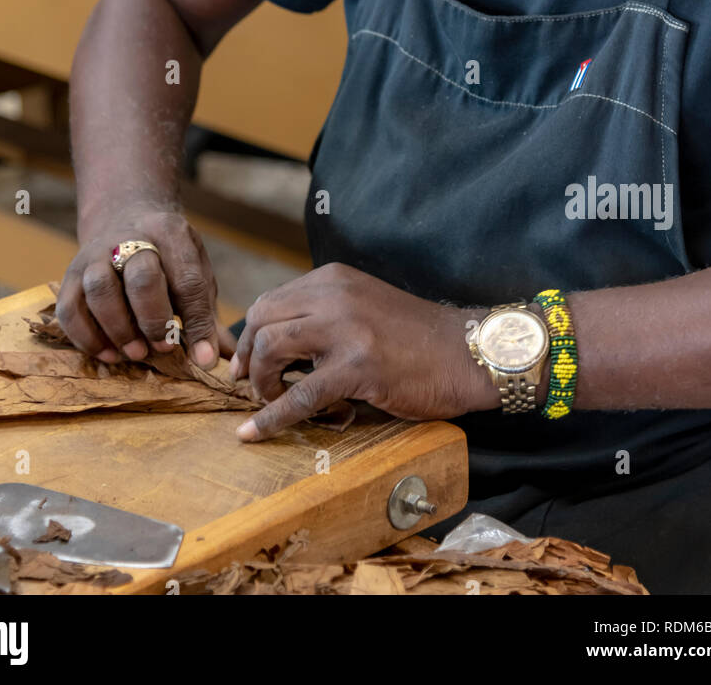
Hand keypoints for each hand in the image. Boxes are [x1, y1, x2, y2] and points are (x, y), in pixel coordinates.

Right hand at [56, 207, 234, 368]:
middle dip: (154, 318)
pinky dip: (86, 336)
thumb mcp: (193, 272)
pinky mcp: (71, 273)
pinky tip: (107, 354)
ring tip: (135, 353)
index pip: (187, 278)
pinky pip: (70, 307)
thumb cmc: (167, 258)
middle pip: (141, 275)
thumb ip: (206, 314)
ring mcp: (96, 253)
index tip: (203, 356)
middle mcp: (131, 237)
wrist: (124, 217)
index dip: (197, 321)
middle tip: (163, 348)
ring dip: (118, 327)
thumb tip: (227, 360)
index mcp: (171, 234)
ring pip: (100, 287)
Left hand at [230, 263, 495, 439]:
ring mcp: (345, 329)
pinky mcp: (357, 366)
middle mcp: (333, 296)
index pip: (270, 301)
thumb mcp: (364, 306)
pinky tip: (257, 432)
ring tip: (269, 402)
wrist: (467, 353)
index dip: (249, 336)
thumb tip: (279, 344)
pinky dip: (272, 416)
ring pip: (271, 348)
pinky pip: (299, 394)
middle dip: (246, 357)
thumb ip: (325, 315)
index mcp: (333, 279)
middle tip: (247, 385)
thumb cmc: (417, 338)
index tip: (243, 363)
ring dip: (260, 382)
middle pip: (261, 320)